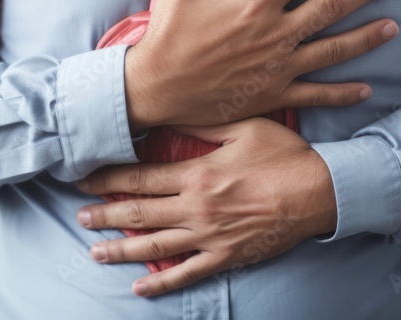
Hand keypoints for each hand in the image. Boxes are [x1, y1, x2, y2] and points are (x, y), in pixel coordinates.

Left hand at [75, 117, 335, 296]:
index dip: (108, 179)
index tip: (84, 179)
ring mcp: (210, 236)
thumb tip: (172, 111)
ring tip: (94, 252)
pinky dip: (161, 284)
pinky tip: (139, 289)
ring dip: (120, 251)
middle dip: (104, 215)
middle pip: (139, 213)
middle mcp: (197, 208)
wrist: (321, 192)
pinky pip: (188, 273)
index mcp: (198, 174)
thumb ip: (204, 122)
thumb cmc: (285, 155)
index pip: (141, 178)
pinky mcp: (226, 257)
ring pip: (154, 246)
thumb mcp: (244, 126)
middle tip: (79, 216)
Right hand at [124, 0, 398, 129]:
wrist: (154, 88)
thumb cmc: (167, 37)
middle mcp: (274, 33)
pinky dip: (343, 93)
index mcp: (255, 3)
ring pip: (333, 50)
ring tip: (394, 27)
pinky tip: (366, 88)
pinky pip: (317, 95)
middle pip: (331, 7)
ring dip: (366, 37)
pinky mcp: (273, 96)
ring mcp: (278, 67)